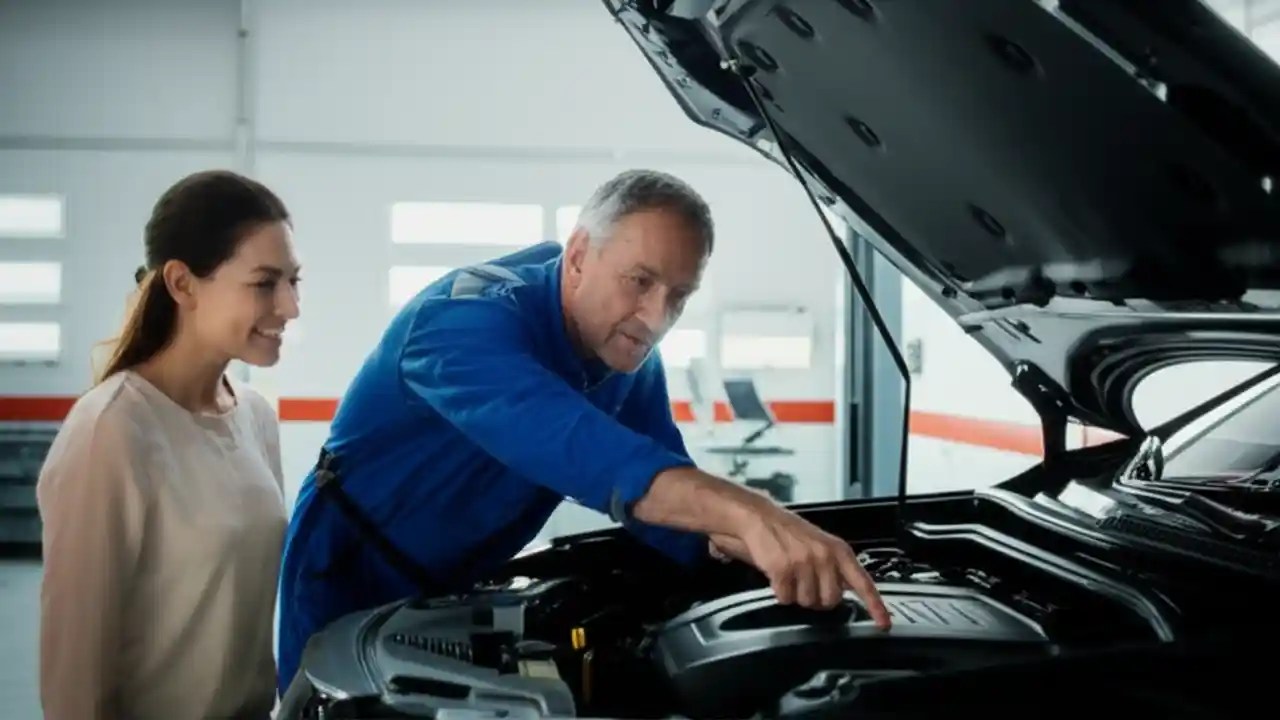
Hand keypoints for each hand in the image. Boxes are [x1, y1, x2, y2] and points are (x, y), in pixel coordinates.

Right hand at [715, 506, 891, 629]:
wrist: (760, 518)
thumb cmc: (790, 533)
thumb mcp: (822, 546)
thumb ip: (837, 569)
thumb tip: (849, 593)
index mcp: (839, 551)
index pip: (864, 583)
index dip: (875, 606)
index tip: (884, 624)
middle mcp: (825, 556)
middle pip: (830, 601)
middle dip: (817, 598)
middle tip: (805, 582)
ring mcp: (804, 562)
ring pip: (806, 602)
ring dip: (796, 594)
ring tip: (790, 574)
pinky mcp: (783, 568)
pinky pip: (786, 599)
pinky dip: (779, 592)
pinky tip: (777, 576)